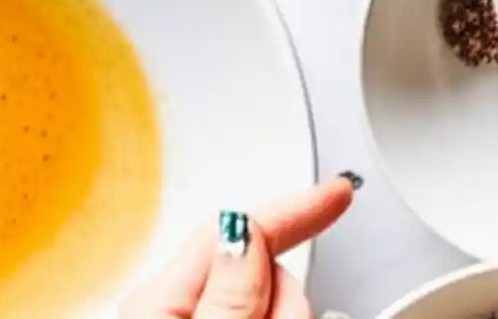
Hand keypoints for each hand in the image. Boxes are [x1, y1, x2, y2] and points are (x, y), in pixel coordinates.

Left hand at [120, 174, 359, 318]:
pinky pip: (273, 318)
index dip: (294, 206)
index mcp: (160, 304)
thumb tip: (242, 230)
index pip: (237, 228)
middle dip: (290, 302)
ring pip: (277, 302)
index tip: (337, 191)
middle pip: (266, 273)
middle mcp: (177, 313)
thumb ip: (230, 294)